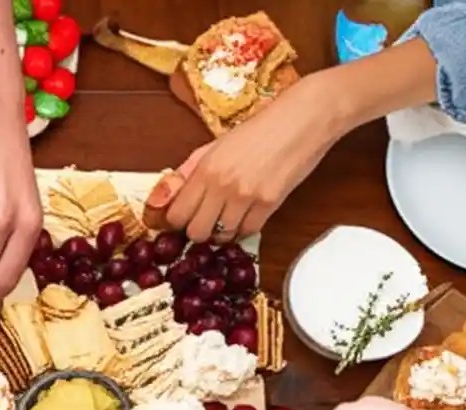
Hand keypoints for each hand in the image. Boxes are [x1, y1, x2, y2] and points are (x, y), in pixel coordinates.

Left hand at [165, 76, 341, 241]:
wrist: (304, 118)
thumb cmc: (261, 128)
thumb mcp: (217, 144)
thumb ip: (188, 171)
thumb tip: (161, 196)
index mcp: (205, 167)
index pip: (176, 214)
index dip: (177, 221)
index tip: (184, 218)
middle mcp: (222, 184)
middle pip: (196, 232)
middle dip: (198, 231)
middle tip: (206, 221)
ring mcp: (246, 196)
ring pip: (222, 237)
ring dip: (222, 232)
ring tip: (228, 216)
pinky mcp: (270, 203)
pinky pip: (248, 231)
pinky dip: (244, 228)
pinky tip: (246, 215)